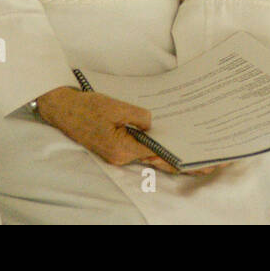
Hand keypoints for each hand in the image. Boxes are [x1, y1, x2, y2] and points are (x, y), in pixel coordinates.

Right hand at [36, 86, 192, 174]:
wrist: (62, 109)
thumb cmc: (88, 106)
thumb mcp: (117, 107)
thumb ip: (140, 117)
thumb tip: (155, 124)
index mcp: (122, 149)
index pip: (159, 157)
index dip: (182, 160)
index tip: (202, 164)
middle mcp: (121, 157)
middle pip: (157, 160)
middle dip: (180, 161)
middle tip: (207, 164)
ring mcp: (117, 154)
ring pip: (149, 155)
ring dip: (168, 153)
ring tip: (192, 151)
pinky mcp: (114, 147)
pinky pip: (139, 149)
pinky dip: (153, 146)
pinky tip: (166, 139)